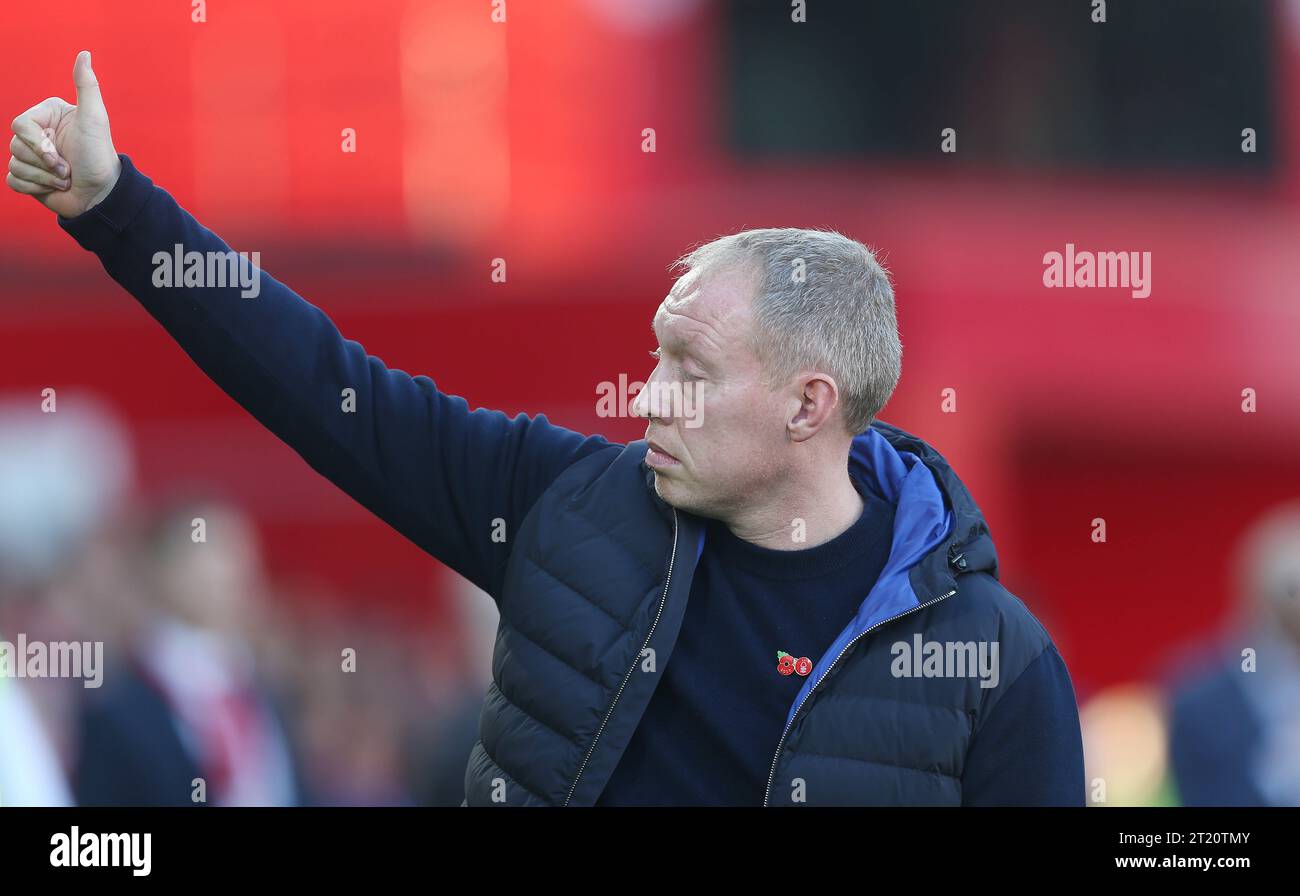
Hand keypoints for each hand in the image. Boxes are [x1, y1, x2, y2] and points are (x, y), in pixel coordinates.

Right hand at [8, 50, 121, 217]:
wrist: (102, 194)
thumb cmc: (98, 155)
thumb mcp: (94, 118)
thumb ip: (87, 86)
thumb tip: (84, 53)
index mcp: (47, 116)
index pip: (19, 125)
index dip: (38, 144)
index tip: (60, 153)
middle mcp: (37, 133)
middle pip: (14, 145)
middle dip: (45, 163)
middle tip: (68, 168)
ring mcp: (31, 156)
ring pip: (14, 164)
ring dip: (44, 178)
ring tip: (65, 177)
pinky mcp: (28, 178)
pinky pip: (14, 181)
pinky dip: (35, 188)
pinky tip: (54, 188)